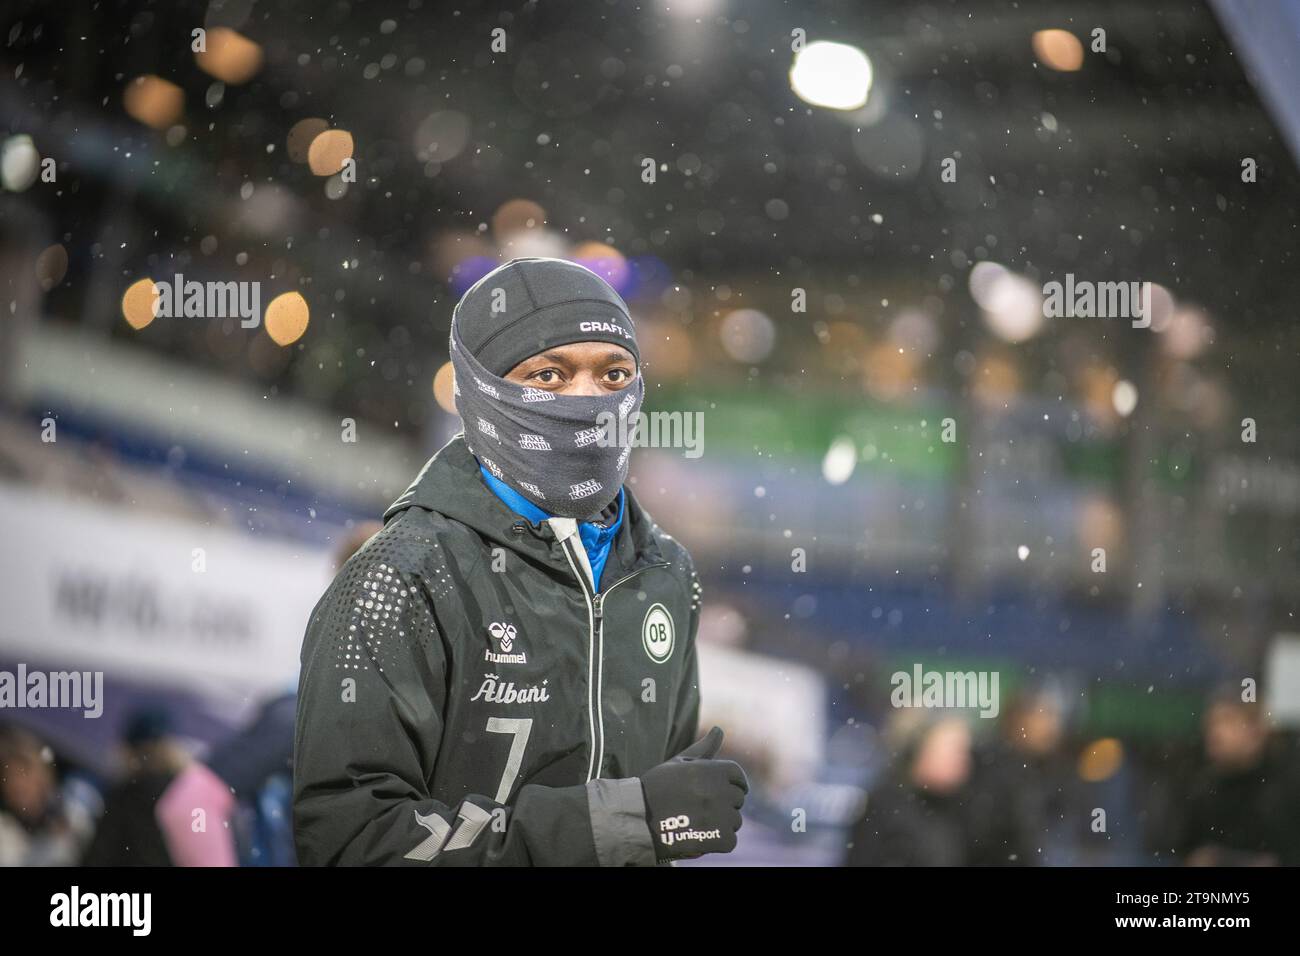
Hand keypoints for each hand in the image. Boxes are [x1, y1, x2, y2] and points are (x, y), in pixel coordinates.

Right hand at [639, 726, 748, 860]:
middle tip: (699, 809)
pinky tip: (700, 837)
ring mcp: (718, 815)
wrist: (637, 818)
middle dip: (722, 804)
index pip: (737, 776)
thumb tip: (720, 729)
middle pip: (736, 799)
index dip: (731, 784)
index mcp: (711, 770)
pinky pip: (730, 841)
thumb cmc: (657, 788)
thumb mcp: (679, 763)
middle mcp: (717, 790)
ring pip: (734, 821)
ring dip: (720, 824)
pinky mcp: (717, 838)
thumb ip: (704, 748)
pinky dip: (717, 842)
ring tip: (696, 823)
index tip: (721, 792)